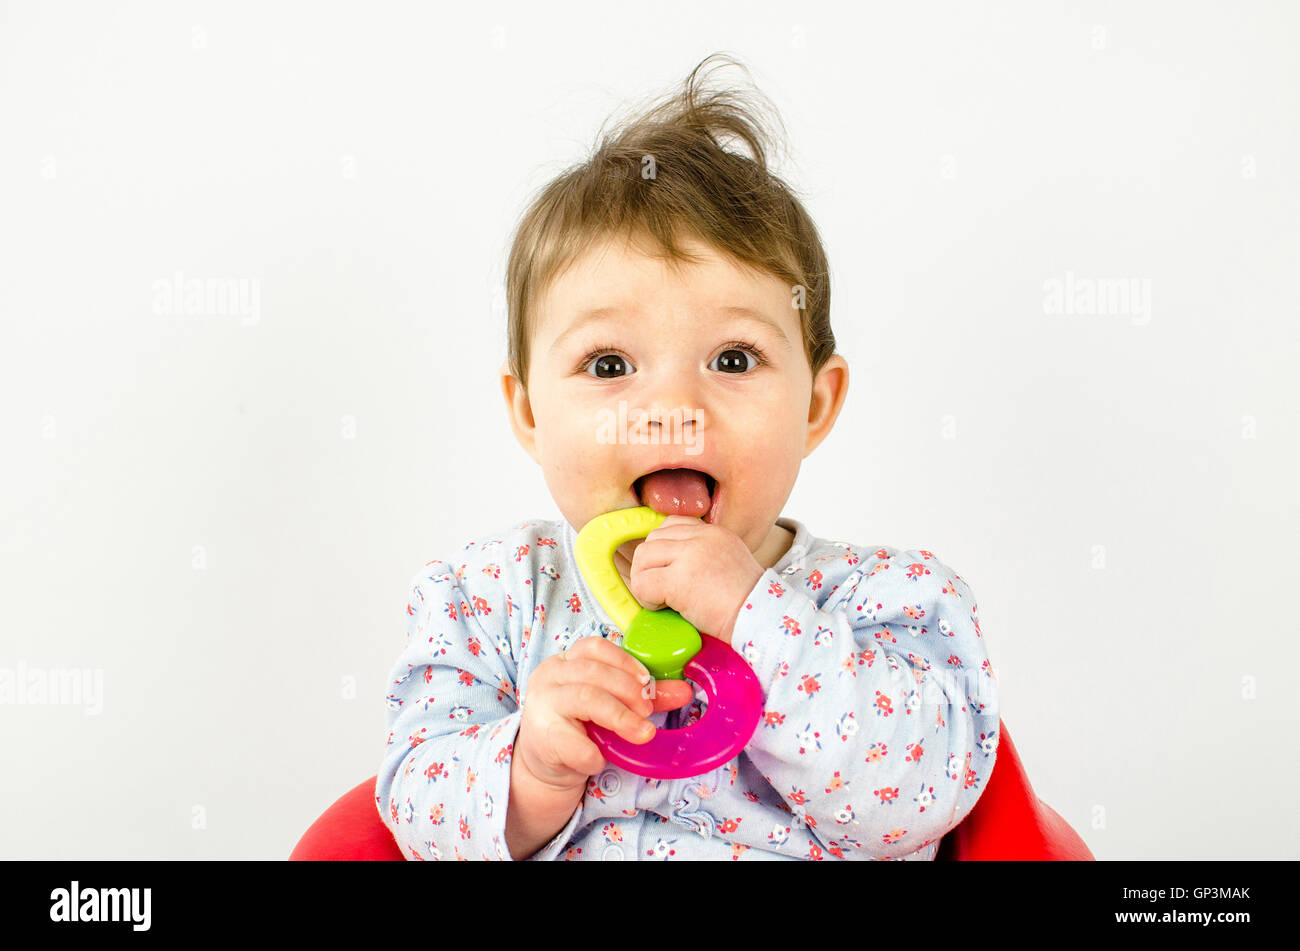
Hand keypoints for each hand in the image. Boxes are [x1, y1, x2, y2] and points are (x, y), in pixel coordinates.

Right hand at [515, 636, 693, 792]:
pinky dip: (594, 753)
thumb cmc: (578, 727)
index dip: (624, 662)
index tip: (647, 681)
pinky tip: (602, 759)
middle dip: (628, 691)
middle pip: (593, 673)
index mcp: (564, 662)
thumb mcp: (609, 704)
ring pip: (586, 699)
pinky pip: (575, 743)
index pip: (594, 647)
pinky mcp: (542, 738)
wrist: (546, 766)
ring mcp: (541, 706)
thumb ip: (642, 695)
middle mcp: (549, 677)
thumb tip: (684, 691)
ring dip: (621, 717)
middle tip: (648, 711)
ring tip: (643, 733)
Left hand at [620, 516, 764, 647]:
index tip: (667, 570)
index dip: (662, 549)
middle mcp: (702, 538)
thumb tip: (666, 566)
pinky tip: (666, 608)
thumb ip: (701, 556)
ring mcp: (690, 555)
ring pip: (642, 557)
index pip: (671, 525)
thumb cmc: (746, 604)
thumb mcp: (728, 564)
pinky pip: (642, 583)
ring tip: (665, 600)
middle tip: (663, 589)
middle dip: (650, 566)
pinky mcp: (678, 579)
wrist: (762, 621)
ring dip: (646, 581)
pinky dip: (646, 599)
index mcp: (714, 532)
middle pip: (652, 539)